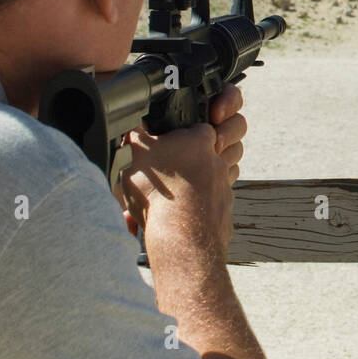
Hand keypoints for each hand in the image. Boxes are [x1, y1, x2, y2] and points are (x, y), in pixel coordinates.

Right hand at [116, 84, 246, 254]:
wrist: (182, 236)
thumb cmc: (159, 193)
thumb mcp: (136, 154)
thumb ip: (137, 134)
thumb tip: (132, 122)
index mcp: (200, 140)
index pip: (202, 127)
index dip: (189, 134)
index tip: (175, 143)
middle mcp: (218, 162)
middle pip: (217, 150)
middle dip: (199, 157)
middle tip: (177, 169)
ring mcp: (224, 188)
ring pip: (221, 176)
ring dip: (202, 181)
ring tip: (179, 191)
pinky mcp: (225, 212)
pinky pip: (218, 204)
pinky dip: (204, 207)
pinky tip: (185, 214)